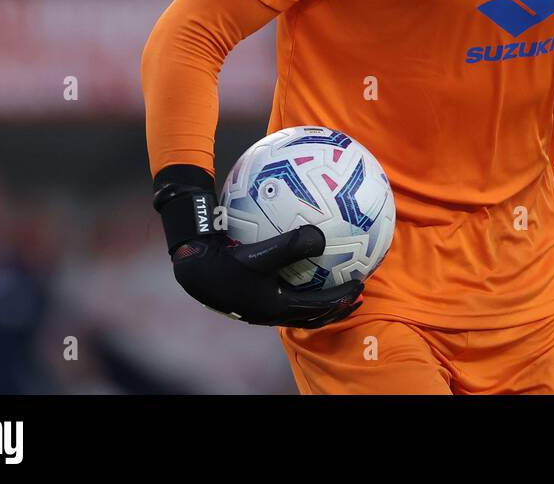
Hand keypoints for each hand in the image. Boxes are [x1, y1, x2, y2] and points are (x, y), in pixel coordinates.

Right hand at [153, 165, 362, 327]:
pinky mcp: (252, 297)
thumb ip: (294, 244)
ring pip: (298, 309)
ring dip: (319, 300)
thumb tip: (322, 237)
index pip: (320, 308)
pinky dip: (298, 285)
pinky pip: (283, 294)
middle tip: (357, 296)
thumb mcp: (262, 252)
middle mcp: (271, 313)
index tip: (361, 285)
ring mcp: (261, 308)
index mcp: (278, 308)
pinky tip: (298, 264)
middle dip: (337, 307)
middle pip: (313, 316)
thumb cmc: (227, 262)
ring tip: (334, 284)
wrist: (193, 268)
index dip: (342, 298)